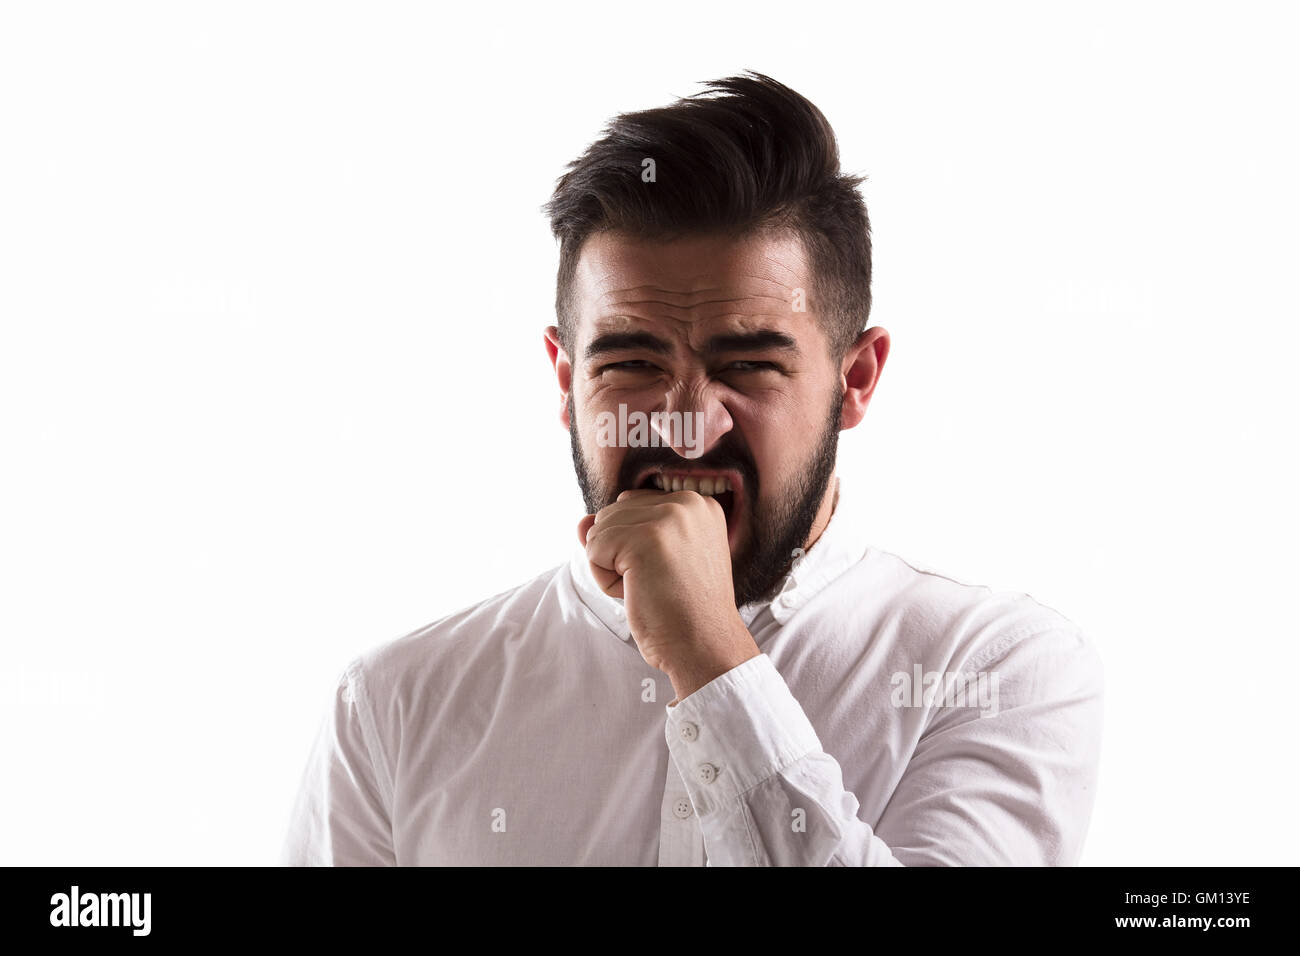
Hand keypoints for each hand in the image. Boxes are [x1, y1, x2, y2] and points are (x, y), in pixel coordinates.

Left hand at [578, 489, 759, 702]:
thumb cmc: (681, 611)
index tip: (669, 573)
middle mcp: (688, 502)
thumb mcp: (654, 561)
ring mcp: (668, 517)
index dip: (634, 546)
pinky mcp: (646, 538)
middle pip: (613, 514)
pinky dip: (605, 579)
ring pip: (599, 530)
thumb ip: (620, 532)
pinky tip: (637, 593)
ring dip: (611, 568)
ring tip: (650, 588)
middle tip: (659, 584)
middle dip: (620, 554)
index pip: (632, 506)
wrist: (704, 646)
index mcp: (698, 504)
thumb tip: (581, 521)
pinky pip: (593, 549)